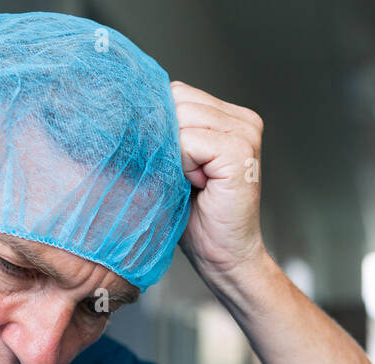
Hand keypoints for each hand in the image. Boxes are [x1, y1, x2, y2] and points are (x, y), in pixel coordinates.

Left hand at [171, 80, 266, 282]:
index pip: (178, 93)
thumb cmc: (198, 219)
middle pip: (178, 100)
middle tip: (185, 178)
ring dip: (176, 155)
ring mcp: (245, 133)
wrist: (224, 257)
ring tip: (194, 182)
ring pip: (182, 118)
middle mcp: (243, 119)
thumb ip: (167, 132)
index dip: (163, 127)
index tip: (172, 164)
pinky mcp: (240, 151)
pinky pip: (189, 140)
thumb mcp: (176, 165)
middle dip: (169, 140)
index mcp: (231, 117)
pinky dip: (183, 165)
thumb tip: (129, 108)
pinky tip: (200, 186)